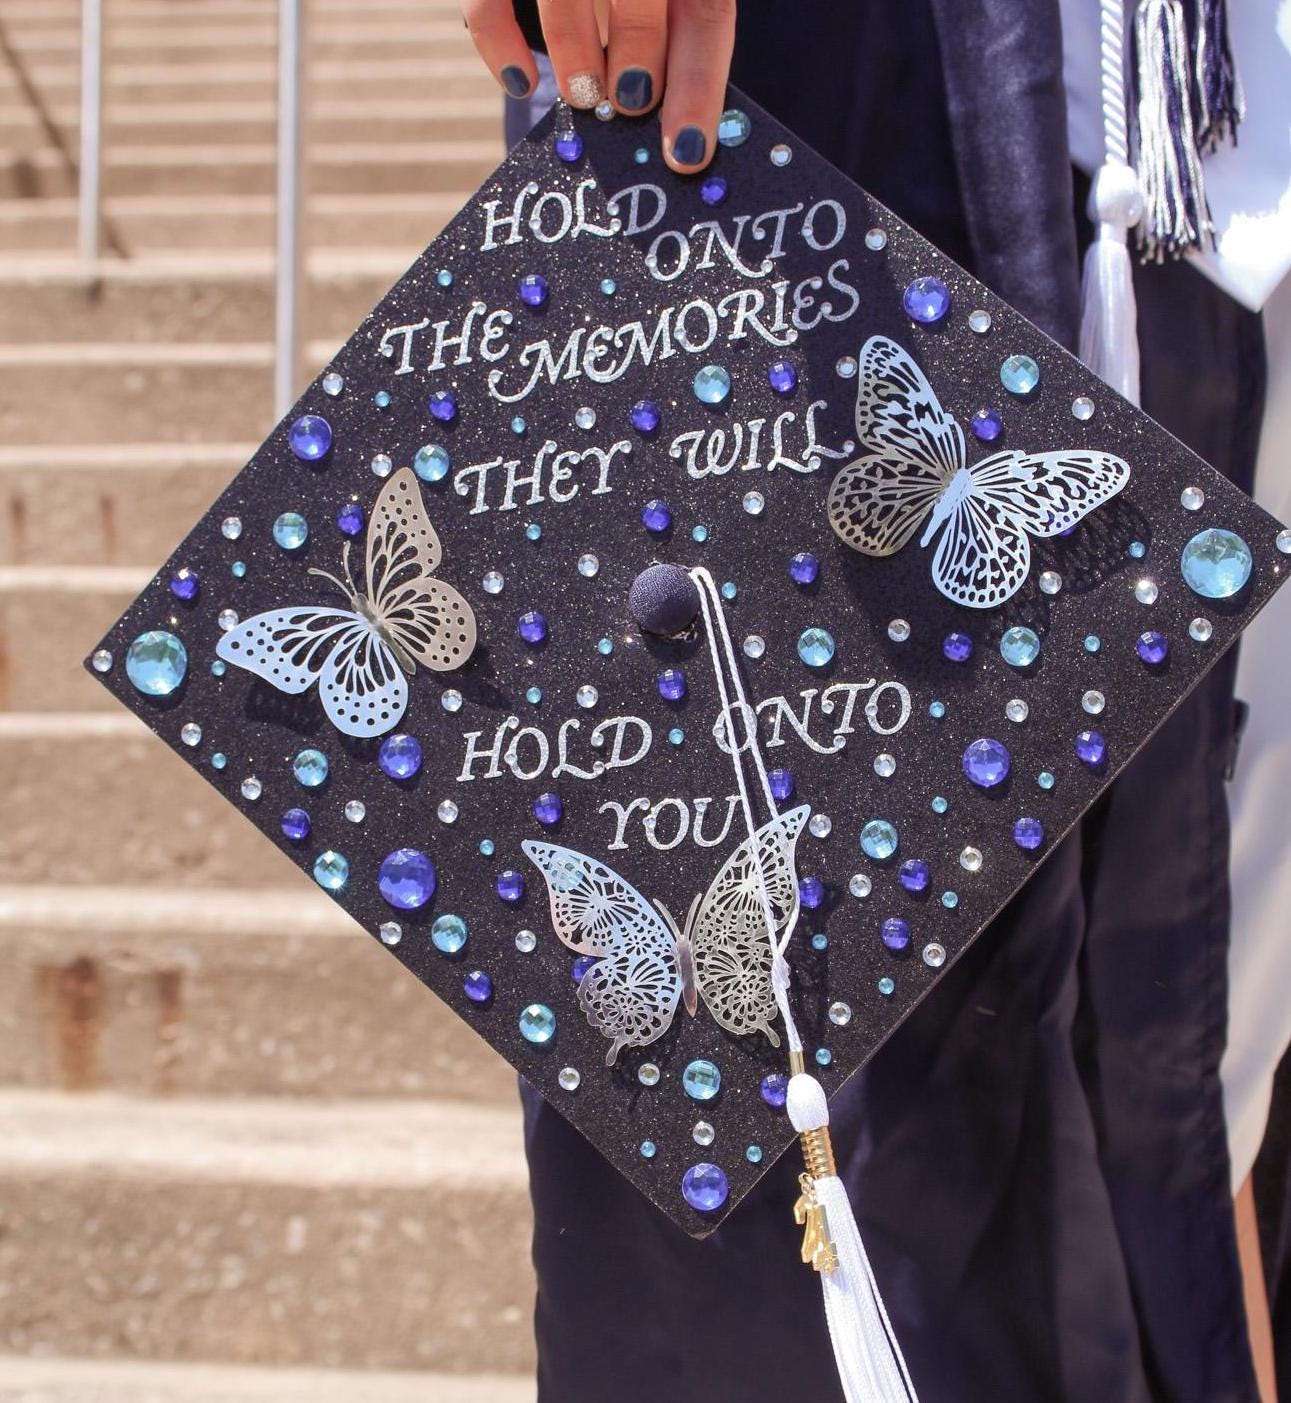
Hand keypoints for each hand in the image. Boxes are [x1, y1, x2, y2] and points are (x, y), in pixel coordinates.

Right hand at [461, 0, 735, 172]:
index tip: (688, 150)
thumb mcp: (658, 12)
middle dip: (640, 47)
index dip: (698, 83)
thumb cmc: (631, 2)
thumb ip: (668, 53)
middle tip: (631, 103)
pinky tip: (521, 82)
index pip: (704, 11)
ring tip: (585, 96)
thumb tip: (674, 139)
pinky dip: (499, 40)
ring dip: (574, 44)